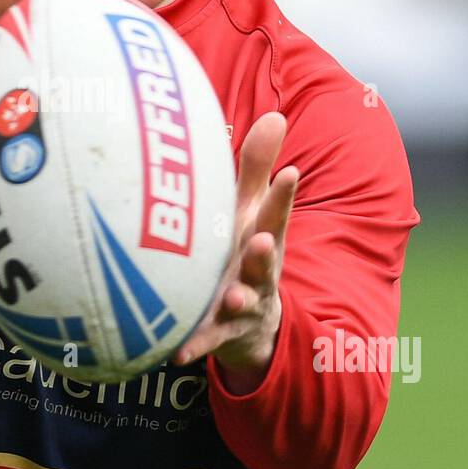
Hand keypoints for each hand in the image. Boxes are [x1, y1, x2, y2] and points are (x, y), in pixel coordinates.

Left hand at [173, 112, 299, 392]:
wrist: (250, 325)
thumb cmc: (243, 252)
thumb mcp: (251, 212)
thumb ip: (257, 168)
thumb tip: (275, 114)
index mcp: (263, 237)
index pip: (275, 213)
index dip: (283, 195)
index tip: (291, 172)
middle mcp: (258, 271)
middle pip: (264, 259)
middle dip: (265, 250)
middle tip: (261, 239)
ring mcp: (241, 304)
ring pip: (242, 301)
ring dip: (238, 298)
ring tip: (231, 296)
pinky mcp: (220, 334)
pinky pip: (206, 342)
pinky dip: (194, 346)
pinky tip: (176, 353)